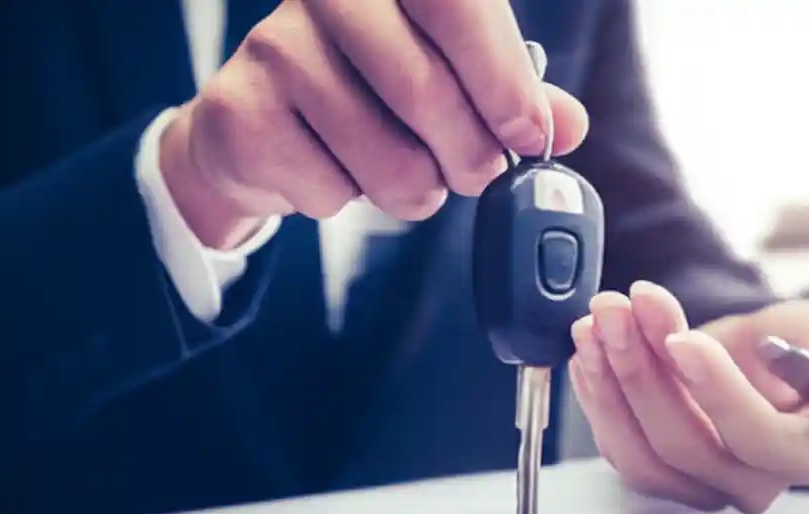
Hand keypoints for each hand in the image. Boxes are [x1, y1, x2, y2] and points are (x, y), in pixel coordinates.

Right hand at [160, 0, 588, 248]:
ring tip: (405, 174)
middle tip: (476, 174)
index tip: (528, 134)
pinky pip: (333, 190)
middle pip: (424, 91)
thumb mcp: (452, 81)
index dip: (501, 79)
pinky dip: (350, 200)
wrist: (260, 127)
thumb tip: (569, 124)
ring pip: (386, 158)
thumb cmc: (369, 94)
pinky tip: (332, 168)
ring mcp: (273, 47)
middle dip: (469, 156)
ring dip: (414, 191)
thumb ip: (512, 95)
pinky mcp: (239, 110)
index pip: (455, 5)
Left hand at [569, 282, 808, 513]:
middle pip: (684, 445)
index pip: (757, 438)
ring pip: (640, 454)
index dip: (715, 391)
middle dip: (643, 369)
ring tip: (598, 319)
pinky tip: (589, 347)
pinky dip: (597, 395)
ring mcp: (702, 482)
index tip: (682, 338)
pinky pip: (619, 447)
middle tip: (620, 305)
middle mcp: (752, 483)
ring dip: (609, 383)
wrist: (801, 364)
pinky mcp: (663, 468)